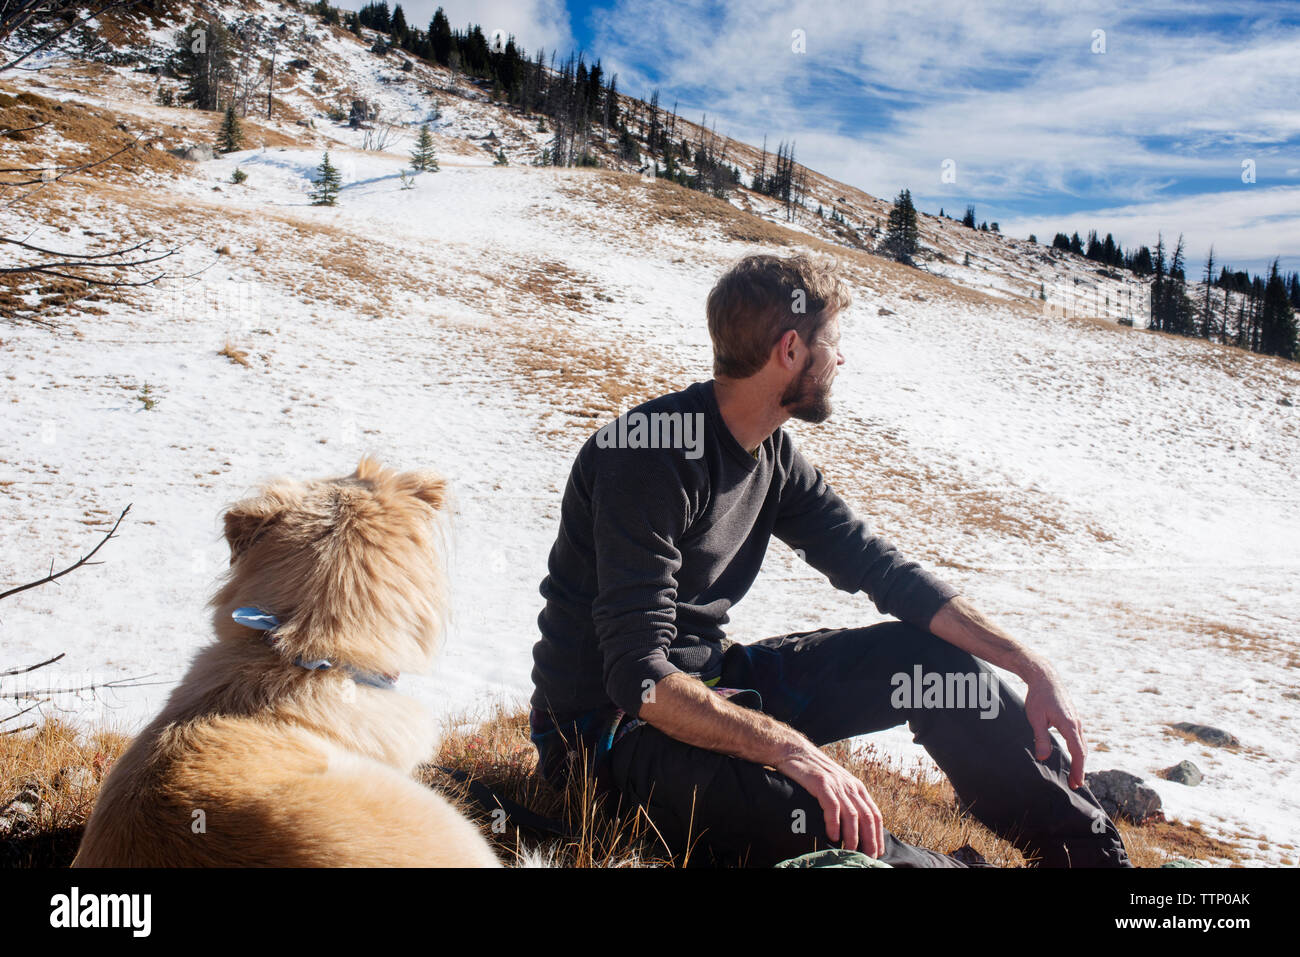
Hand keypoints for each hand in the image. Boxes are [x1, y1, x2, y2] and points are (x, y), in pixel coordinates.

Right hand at [775, 744, 884, 857]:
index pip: (874, 814)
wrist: (793, 751)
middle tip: (868, 857)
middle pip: (867, 817)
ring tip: (850, 851)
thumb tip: (851, 828)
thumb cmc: (813, 771)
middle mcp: (850, 786)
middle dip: (870, 840)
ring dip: (853, 836)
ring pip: (852, 814)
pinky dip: (834, 823)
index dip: (877, 835)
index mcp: (856, 787)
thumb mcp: (835, 785)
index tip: (877, 852)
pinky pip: (832, 806)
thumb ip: (845, 801)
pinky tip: (832, 836)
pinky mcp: (821, 783)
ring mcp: (836, 784)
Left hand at [1023, 667, 1086, 788]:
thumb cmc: (1038, 696)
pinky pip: (1079, 738)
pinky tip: (1074, 756)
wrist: (1045, 677)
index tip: (1077, 782)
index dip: (1078, 769)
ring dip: (1080, 761)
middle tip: (1076, 784)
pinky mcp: (1073, 718)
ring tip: (1075, 775)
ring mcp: (1076, 720)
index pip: (1077, 752)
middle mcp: (1076, 724)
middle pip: (1082, 751)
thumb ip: (1041, 737)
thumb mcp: (1035, 718)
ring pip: (1082, 745)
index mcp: (1069, 724)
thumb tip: (1043, 757)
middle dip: (1080, 769)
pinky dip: (1078, 751)